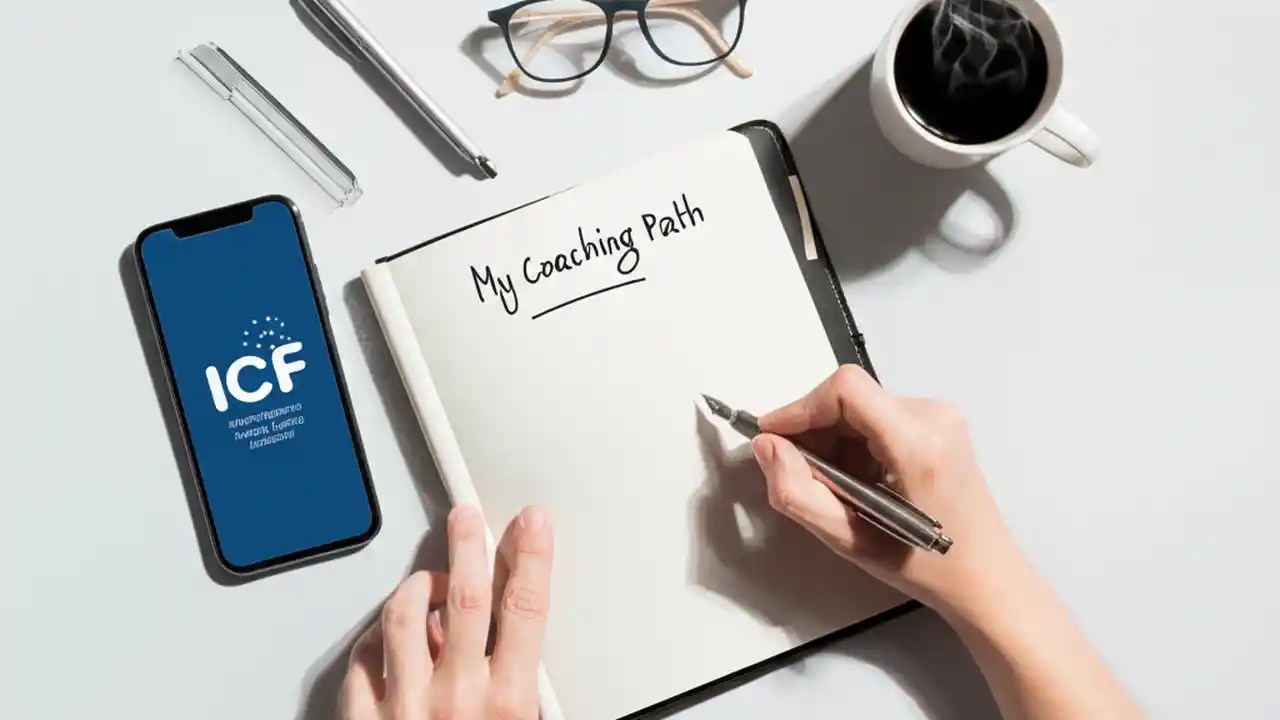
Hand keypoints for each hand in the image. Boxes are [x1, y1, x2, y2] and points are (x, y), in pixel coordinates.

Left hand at [340, 505, 552, 719]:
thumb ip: (518, 689)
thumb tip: (510, 648)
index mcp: (507, 705)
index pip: (524, 608)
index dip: (531, 556)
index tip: (532, 526)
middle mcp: (456, 700)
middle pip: (465, 595)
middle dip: (468, 544)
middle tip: (467, 519)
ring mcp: (405, 707)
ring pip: (403, 615)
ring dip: (416, 588)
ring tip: (424, 581)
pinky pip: (362, 659)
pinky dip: (374, 638)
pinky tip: (384, 634)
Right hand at [750, 365, 1020, 619]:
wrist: (985, 575)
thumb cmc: (931, 566)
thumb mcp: (850, 541)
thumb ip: (797, 493)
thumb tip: (768, 448)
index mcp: (919, 446)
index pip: (846, 390)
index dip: (800, 408)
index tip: (773, 434)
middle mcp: (935, 419)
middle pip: (849, 397)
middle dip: (813, 431)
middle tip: (801, 474)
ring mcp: (940, 417)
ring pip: (859, 406)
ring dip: (833, 440)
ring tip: (837, 488)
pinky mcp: (937, 423)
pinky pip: (875, 416)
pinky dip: (853, 443)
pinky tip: (858, 481)